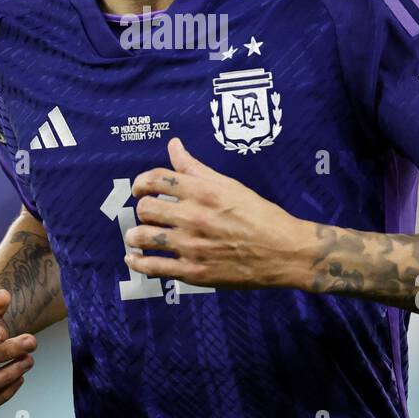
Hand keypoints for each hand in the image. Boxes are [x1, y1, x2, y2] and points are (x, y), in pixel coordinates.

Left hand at [125, 137, 305, 289]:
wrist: (284, 252)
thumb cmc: (260, 215)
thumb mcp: (229, 185)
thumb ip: (196, 167)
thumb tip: (174, 145)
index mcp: (203, 191)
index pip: (155, 179)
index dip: (140, 183)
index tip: (140, 189)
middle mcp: (193, 216)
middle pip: (145, 208)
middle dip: (141, 209)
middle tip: (146, 214)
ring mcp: (192, 246)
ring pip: (143, 237)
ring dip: (135, 235)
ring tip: (137, 236)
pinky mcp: (194, 272)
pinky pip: (154, 268)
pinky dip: (138, 263)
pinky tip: (134, 259)